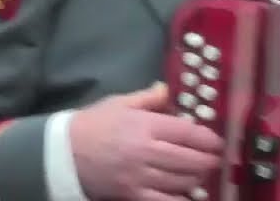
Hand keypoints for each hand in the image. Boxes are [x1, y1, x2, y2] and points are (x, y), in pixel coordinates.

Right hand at [70, 82, 222, 199]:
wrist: (62, 152)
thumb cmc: (91, 125)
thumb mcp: (117, 104)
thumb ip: (146, 98)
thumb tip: (167, 90)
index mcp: (143, 125)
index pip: (187, 133)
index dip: (208, 139)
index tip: (216, 143)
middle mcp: (145, 151)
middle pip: (190, 159)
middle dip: (208, 161)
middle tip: (214, 160)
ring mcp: (140, 176)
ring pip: (183, 181)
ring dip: (197, 178)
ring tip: (199, 174)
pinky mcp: (133, 195)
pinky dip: (182, 200)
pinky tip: (188, 195)